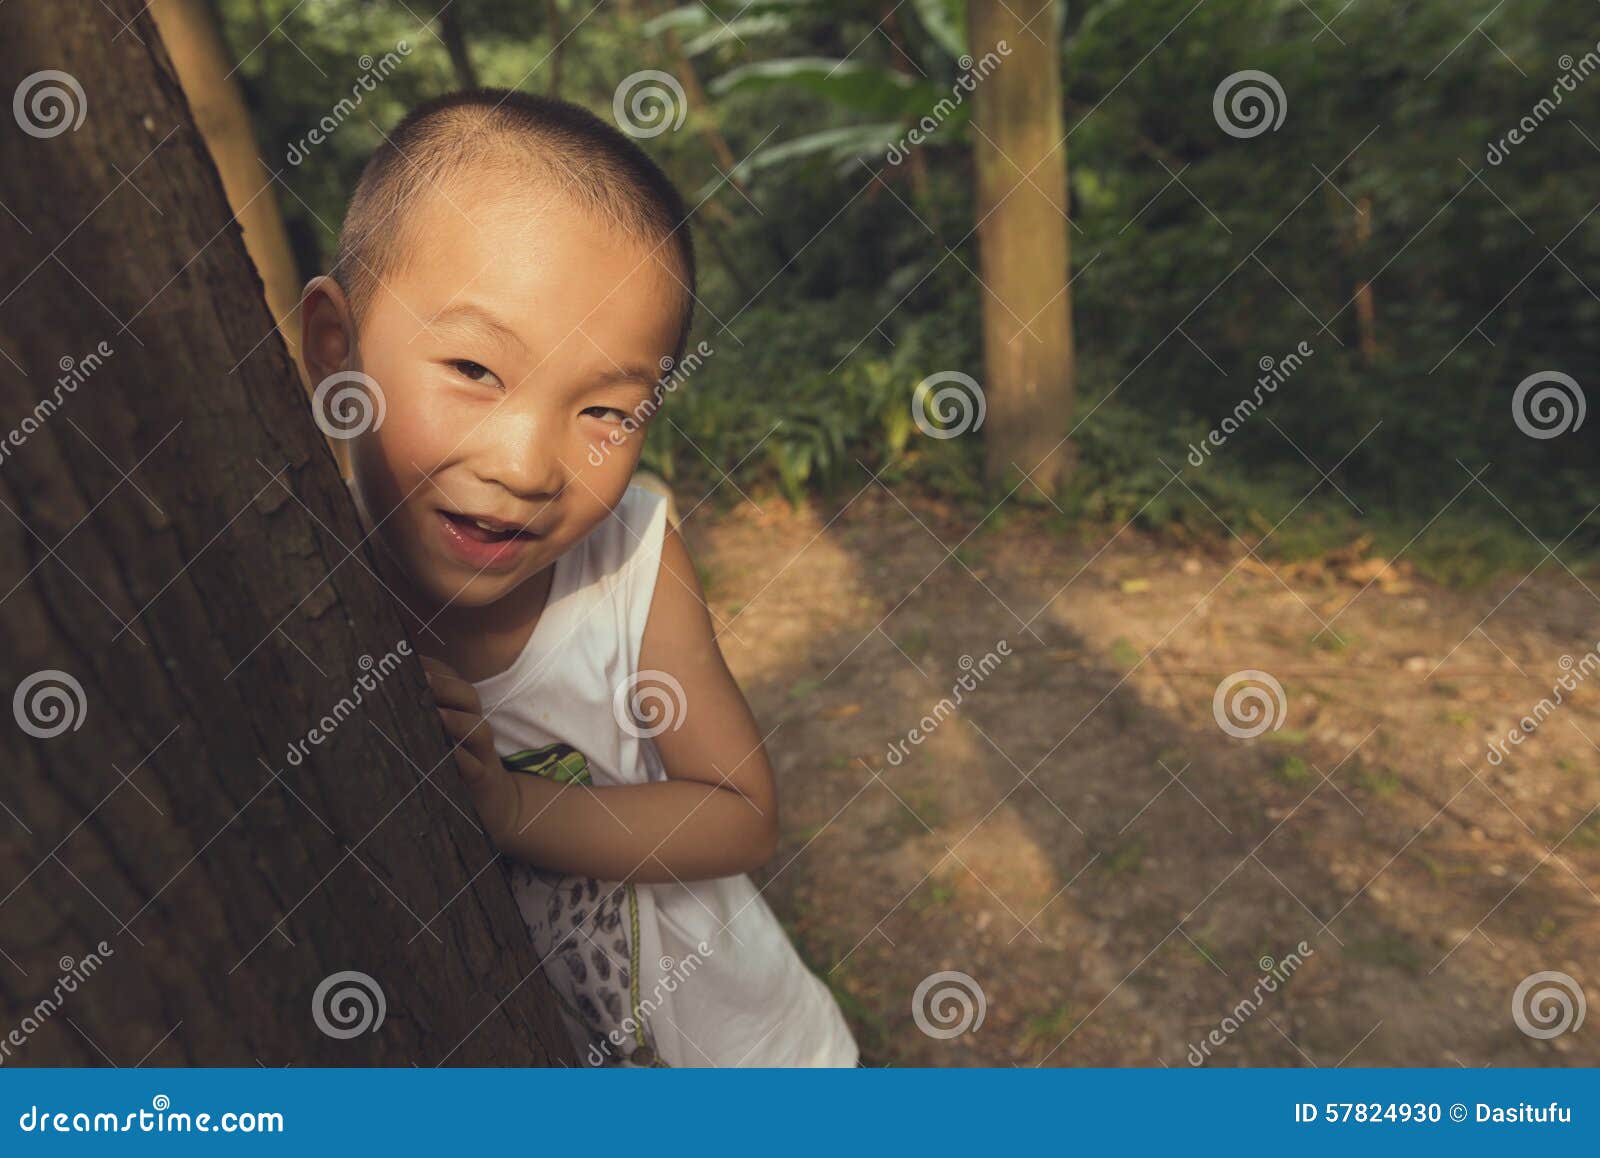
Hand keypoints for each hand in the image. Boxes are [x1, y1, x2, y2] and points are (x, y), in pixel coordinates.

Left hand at [421, 655, 520, 847]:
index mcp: (461, 710)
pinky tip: (445, 756)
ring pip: (477, 728)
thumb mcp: (436, 737)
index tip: (404, 659)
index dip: (432, 667)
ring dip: (456, 720)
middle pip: (468, 696)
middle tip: (420, 680)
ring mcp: (482, 753)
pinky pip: (475, 767)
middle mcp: (473, 726)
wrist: (493, 805)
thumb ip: (416, 716)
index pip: (450, 678)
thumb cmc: (452, 766)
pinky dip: (462, 759)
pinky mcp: (483, 780)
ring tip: (435, 714)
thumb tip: (375, 693)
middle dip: (445, 685)